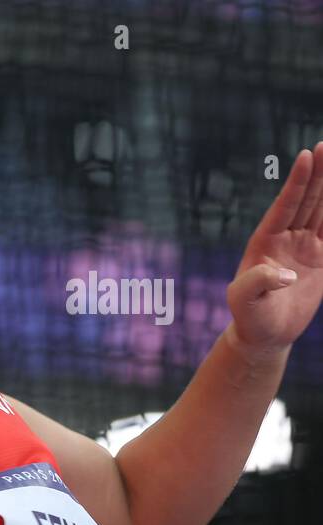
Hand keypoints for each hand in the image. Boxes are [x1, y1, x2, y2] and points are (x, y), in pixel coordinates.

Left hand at [227, 143, 322, 357]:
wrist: (264, 334)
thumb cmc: (248, 316)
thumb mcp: (243, 301)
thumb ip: (257, 284)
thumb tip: (284, 274)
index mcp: (266, 241)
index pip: (285, 205)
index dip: (297, 181)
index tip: (305, 155)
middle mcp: (286, 238)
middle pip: (307, 200)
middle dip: (319, 173)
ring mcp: (305, 246)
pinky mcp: (321, 259)